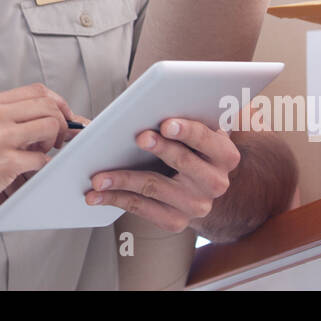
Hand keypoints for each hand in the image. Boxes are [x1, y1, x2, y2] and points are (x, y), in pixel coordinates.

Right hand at [0, 84, 83, 186]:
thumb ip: (8, 118)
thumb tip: (51, 115)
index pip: (36, 91)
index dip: (57, 102)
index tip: (63, 115)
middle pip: (48, 105)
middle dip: (61, 123)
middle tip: (56, 140)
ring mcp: (0, 138)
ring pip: (50, 126)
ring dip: (52, 143)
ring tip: (38, 154)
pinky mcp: (7, 162)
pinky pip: (42, 159)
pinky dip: (39, 167)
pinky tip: (24, 172)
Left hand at [85, 119, 239, 232]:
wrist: (199, 186)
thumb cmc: (191, 146)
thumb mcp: (198, 129)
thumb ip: (187, 114)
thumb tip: (156, 98)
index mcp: (224, 155)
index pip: (206, 139)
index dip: (186, 131)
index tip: (165, 124)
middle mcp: (215, 183)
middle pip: (182, 162)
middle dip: (159, 148)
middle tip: (137, 137)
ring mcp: (197, 206)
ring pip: (154, 187)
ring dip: (122, 180)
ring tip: (98, 177)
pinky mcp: (176, 222)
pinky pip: (141, 208)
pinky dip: (115, 199)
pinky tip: (96, 195)